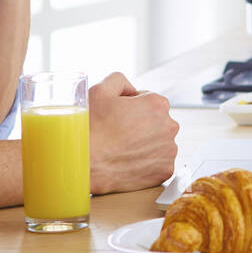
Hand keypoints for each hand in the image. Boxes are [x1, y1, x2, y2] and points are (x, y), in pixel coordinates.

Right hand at [88, 72, 179, 195]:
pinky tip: (128, 161)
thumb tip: (132, 90)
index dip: (131, 107)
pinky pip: (158, 163)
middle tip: (118, 133)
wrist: (82, 164)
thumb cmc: (90, 128)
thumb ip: (120, 80)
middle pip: (157, 122)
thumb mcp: (100, 90)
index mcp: (158, 104)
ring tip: (122, 149)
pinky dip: (146, 163)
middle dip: (141, 125)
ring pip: (158, 143)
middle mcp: (169, 127)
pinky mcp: (165, 172)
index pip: (149, 100)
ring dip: (145, 144)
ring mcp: (169, 152)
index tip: (118, 117)